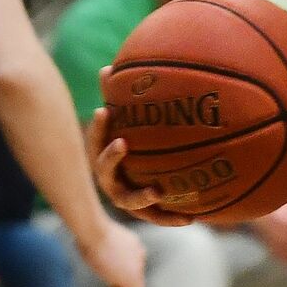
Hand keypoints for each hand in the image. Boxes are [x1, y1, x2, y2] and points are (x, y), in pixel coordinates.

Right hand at [79, 219, 147, 286]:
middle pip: (133, 282)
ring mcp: (137, 269)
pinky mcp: (132, 280)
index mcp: (131, 245)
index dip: (121, 283)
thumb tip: (79, 240)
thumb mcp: (92, 236)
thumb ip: (92, 242)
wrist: (94, 231)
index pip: (128, 269)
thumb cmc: (87, 231)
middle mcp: (138, 257)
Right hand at [86, 95, 191, 227]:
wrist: (131, 188)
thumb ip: (116, 99)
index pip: (95, 139)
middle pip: (105, 170)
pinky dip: (170, 218)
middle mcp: (110, 178)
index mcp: (104, 156)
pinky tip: (191, 218)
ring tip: (156, 192)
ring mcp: (125, 197)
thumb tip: (107, 67)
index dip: (98, 126)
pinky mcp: (144, 211)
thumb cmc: (128, 146)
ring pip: (129, 200)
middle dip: (110, 157)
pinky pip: (156, 217)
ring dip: (141, 197)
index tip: (104, 110)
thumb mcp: (123, 125)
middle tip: (122, 142)